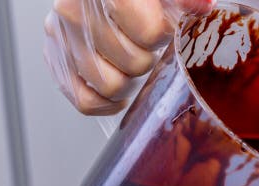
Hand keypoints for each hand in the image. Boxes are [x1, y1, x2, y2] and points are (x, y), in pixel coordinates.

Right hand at [44, 0, 214, 114]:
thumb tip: (203, 6)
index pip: (150, 33)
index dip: (164, 35)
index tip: (162, 27)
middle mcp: (74, 10)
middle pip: (134, 63)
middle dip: (148, 58)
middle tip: (145, 45)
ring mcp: (61, 37)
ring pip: (111, 86)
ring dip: (130, 80)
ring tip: (131, 60)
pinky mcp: (55, 59)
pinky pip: (86, 101)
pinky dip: (107, 102)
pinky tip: (120, 88)